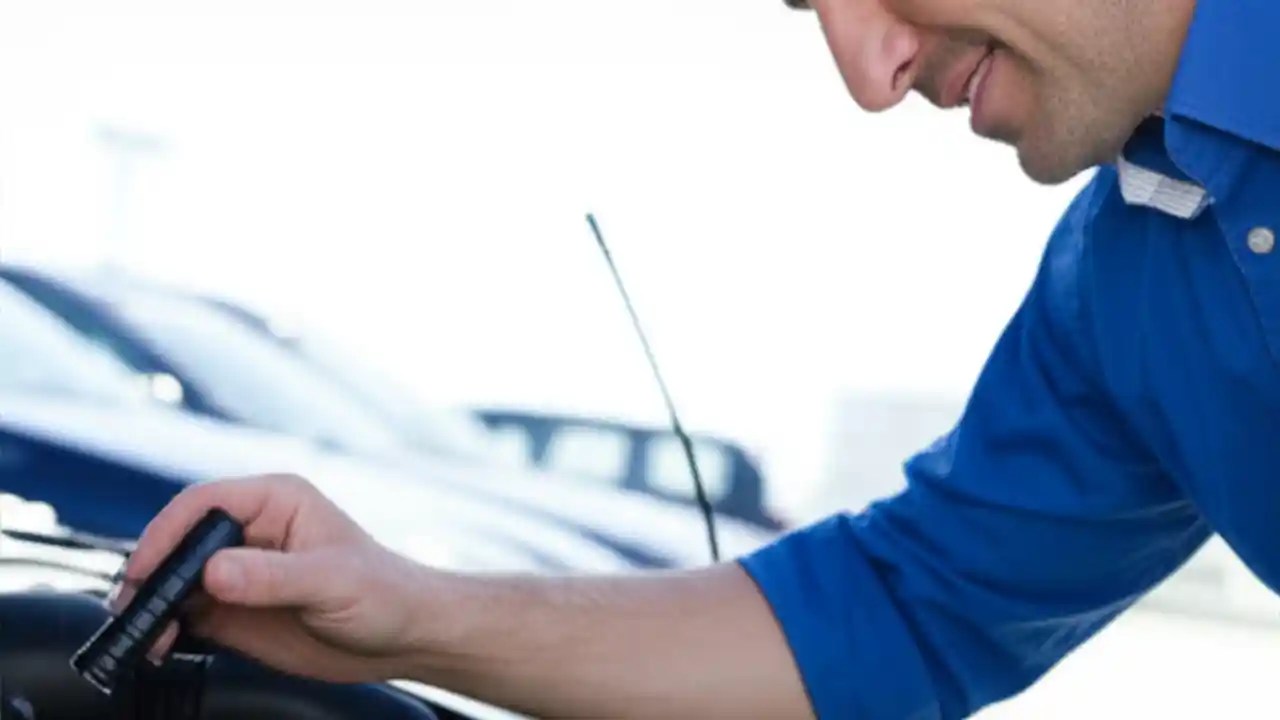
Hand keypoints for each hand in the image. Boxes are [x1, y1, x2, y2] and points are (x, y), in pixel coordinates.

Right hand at [118, 474, 437, 682]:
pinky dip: (167, 630)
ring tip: (145, 635)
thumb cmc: (385, 592)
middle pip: (180, 540)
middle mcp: (251, 530)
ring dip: (153, 605)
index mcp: (276, 501)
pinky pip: (186, 615)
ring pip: (176, 580)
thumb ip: (272, 576)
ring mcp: (239, 571)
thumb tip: (215, 572)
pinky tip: (163, 647)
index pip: (203, 503)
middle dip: (151, 571)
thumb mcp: (332, 580)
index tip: (146, 568)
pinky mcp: (235, 609)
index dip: (167, 532)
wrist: (404, 635)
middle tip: (134, 606)